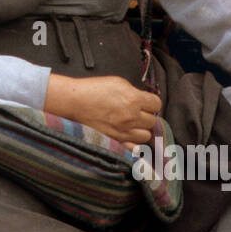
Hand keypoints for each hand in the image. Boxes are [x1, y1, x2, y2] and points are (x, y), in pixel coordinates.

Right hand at [44, 73, 162, 146]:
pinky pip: (134, 149)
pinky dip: (134, 144)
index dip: (151, 102)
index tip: (145, 103)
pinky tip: (128, 137)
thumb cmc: (92, 90)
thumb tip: (144, 100)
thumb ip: (134, 92)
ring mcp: (123, 131)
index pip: (156, 104)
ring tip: (131, 125)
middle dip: (145, 116)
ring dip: (140, 130)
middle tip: (136, 113)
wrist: (73, 102)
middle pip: (152, 121)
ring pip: (145, 136)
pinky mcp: (115, 141)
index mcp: (133, 99)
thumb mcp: (118, 82)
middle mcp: (131, 117)